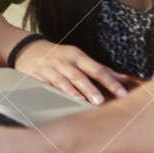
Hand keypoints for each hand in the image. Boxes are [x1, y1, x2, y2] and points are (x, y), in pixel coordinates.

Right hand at [13, 39, 128, 104]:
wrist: (29, 51)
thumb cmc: (60, 57)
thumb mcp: (79, 59)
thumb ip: (100, 70)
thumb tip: (124, 78)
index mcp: (78, 56)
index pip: (98, 69)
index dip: (111, 81)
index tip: (123, 92)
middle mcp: (66, 61)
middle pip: (83, 75)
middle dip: (94, 88)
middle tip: (104, 100)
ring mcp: (53, 69)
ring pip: (68, 81)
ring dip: (79, 91)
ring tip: (89, 101)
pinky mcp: (42, 77)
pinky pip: (53, 86)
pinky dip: (62, 92)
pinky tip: (70, 99)